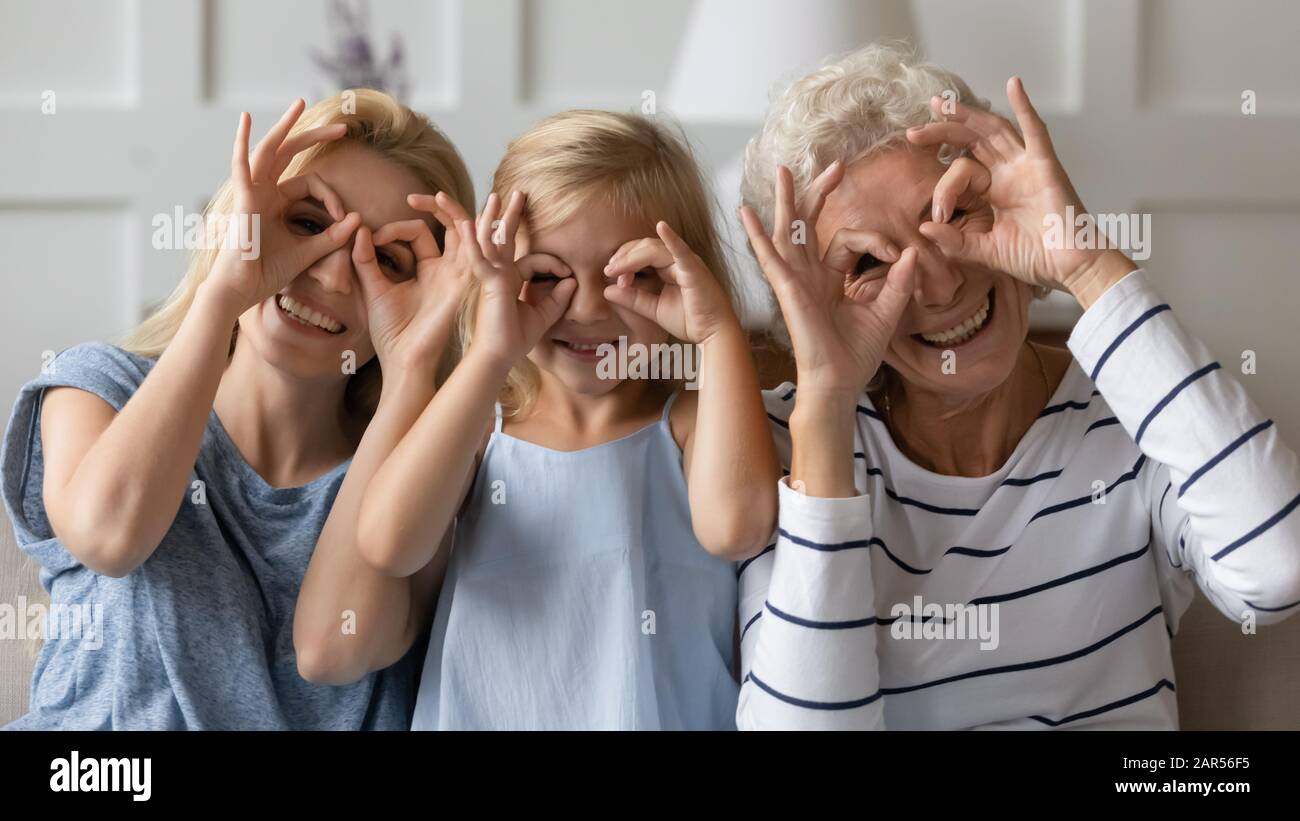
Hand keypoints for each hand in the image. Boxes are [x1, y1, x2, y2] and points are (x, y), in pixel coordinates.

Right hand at [208, 100, 361, 313]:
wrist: (242, 290)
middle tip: (342, 126)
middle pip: (289, 153)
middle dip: (314, 136)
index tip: (345, 217)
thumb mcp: (310, 252)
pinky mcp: (242, 200)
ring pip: (268, 150)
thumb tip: (359, 219)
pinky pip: (241, 166)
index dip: (332, 196)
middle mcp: (263, 191)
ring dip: (285, 127)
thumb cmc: (268, 273)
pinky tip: (246, 121)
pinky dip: (242, 143)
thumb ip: (334, 236)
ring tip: (300, 104)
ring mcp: (251, 192)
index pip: (309, 182)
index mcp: (276, 201)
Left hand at [354, 191, 475, 373]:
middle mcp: (447, 269)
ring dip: (454, 209)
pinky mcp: (464, 282)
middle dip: (435, 205)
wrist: (404, 359)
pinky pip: (471, 248)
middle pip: (450, 225)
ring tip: (436, 196)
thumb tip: (358, 228)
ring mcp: (458, 274)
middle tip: (413, 197)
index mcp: (428, 270)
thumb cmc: (390, 331)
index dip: (393, 229)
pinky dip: (464, 228)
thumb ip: (364, 259)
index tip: (371, 240)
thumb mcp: (371, 286)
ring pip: (466, 230)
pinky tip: (448, 214)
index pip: (419, 233)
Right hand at [462, 191, 575, 367]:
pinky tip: (468, 226)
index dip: (554, 265)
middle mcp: (498, 274)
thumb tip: (573, 281)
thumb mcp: (544, 316)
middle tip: (515, 193)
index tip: (569, 277)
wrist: (499, 356)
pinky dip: (474, 243)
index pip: (532, 259)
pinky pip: (480, 260)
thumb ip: (558, 299)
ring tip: (494, 197)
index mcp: (509, 280)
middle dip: (509, 216)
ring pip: (490, 242)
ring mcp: (491, 277)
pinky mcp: (488, 284)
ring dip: (491, 218)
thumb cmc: (516, 339)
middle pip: (503, 239)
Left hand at [602, 222, 738, 343]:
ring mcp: (687, 262)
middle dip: (624, 257)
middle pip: (644, 246)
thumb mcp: (653, 309)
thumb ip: (632, 299)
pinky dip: (671, 238)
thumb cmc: (690, 320)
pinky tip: (662, 227)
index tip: (609, 275)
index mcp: (668, 266)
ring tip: (616, 269)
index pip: (641, 253)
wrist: (714, 334)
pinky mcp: (694, 270)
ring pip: (654, 249)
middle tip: (609, 270)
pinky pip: (681, 250)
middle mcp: (677, 260)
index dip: (623, 261)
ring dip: (632, 257)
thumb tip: (606, 291)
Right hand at [740, 164, 916, 400]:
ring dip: (785, 201)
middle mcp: (809, 277)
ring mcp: (795, 282)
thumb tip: (910, 253)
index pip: (847, 241)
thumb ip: (898, 282)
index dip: (876, 240)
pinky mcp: (788, 290)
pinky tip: (746, 213)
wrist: (838, 382)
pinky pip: (770, 257)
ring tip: (782, 171)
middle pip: (809, 225)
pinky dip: (757, 235)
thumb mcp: (885, 312)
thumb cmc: (856, 355)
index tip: (897, 252)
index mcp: (829, 280)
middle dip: (819, 194)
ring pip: (787, 232)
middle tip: (835, 166)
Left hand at [906, 77, 1132, 302]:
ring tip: (944, 103)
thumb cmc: (1034, 259)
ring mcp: (1027, 165)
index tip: (935, 204)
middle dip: (945, 128)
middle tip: (917, 126)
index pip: (962, 168)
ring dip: (970, 114)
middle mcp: (1008, 172)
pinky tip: (1014, 84)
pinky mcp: (1045, 165)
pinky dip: (1025, 106)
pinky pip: (1035, 130)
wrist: (1070, 268)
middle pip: (972, 140)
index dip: (944, 181)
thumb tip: (923, 227)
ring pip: (994, 130)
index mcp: (993, 191)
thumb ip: (954, 242)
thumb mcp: (985, 252)